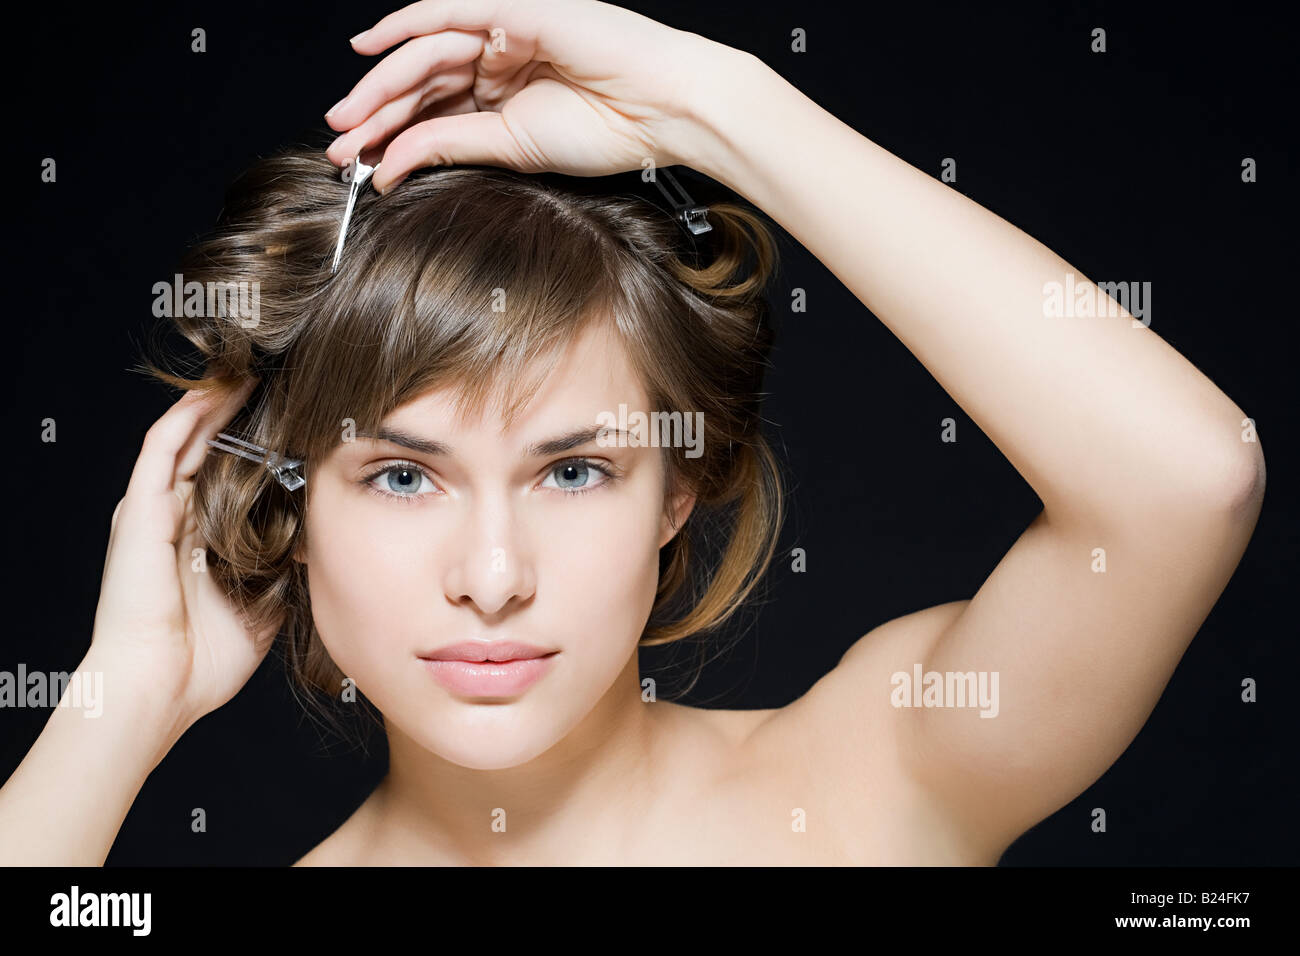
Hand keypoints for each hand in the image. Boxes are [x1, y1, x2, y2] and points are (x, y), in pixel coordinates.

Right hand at [90, 381, 283, 728]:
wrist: (160, 687)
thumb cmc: (204, 662)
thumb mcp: (264, 610)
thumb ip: (285, 575)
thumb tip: (321, 550)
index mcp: (198, 543)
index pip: (229, 480)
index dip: (258, 450)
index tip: (298, 424)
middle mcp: (173, 520)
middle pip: (208, 451)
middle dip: (239, 417)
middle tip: (278, 383)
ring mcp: (154, 511)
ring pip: (185, 439)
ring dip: (215, 404)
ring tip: (250, 373)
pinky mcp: (140, 509)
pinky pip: (162, 448)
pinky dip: (189, 416)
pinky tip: (217, 391)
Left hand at [323, 0, 738, 192]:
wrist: (660, 108)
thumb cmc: (608, 128)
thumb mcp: (511, 149)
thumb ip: (450, 148)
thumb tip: (392, 166)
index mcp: (502, 96)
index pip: (433, 111)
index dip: (392, 135)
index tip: (359, 165)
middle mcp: (496, 60)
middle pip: (419, 84)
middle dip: (374, 115)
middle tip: (339, 147)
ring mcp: (501, 32)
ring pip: (424, 55)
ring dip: (381, 86)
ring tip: (348, 120)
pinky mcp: (510, 10)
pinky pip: (445, 13)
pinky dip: (405, 26)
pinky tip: (370, 48)